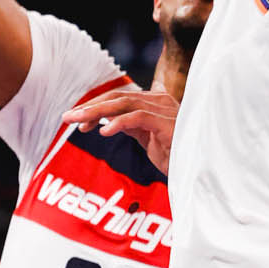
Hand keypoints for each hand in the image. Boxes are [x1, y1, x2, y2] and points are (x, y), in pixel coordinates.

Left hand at [60, 79, 178, 171]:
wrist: (202, 170)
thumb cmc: (178, 155)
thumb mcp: (149, 139)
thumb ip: (132, 126)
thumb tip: (108, 122)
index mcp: (155, 103)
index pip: (119, 98)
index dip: (96, 107)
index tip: (76, 120)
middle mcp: (160, 101)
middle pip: (118, 98)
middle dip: (90, 107)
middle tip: (66, 118)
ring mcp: (165, 111)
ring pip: (124, 104)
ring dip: (97, 112)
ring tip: (78, 123)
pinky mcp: (168, 124)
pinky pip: (138, 118)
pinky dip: (119, 123)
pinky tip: (104, 133)